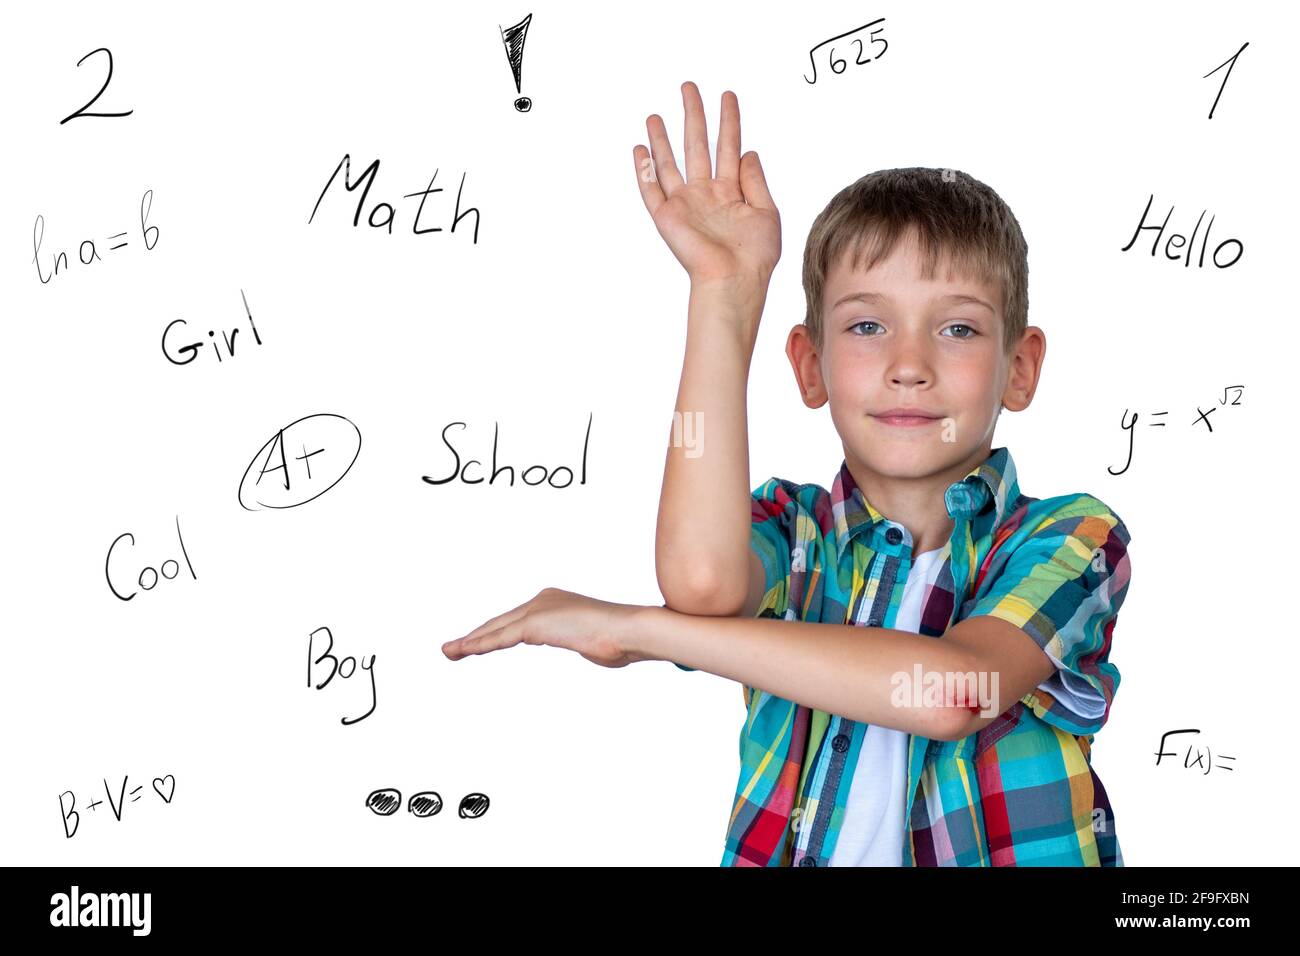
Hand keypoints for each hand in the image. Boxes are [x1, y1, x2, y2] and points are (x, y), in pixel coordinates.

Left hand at [442, 588, 650, 667]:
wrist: (629, 631)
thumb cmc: (622, 639)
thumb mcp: (599, 640)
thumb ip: (588, 640)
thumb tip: (597, 647)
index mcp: (555, 602)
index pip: (517, 621)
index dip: (496, 633)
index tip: (481, 644)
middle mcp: (542, 600)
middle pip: (500, 622)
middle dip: (475, 635)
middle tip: (453, 648)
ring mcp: (537, 610)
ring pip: (495, 629)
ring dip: (469, 642)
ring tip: (449, 652)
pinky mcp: (533, 624)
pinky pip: (498, 638)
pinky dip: (478, 645)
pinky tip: (462, 650)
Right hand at [633, 81, 781, 288]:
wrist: (734, 280)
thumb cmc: (754, 256)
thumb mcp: (767, 212)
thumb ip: (755, 181)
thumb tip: (749, 152)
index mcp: (731, 193)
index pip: (729, 147)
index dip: (729, 121)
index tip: (727, 96)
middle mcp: (706, 195)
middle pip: (697, 145)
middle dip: (693, 115)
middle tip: (688, 88)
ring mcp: (685, 205)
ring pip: (670, 163)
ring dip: (662, 139)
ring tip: (655, 115)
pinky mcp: (667, 218)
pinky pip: (651, 190)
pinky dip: (643, 170)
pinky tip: (639, 149)